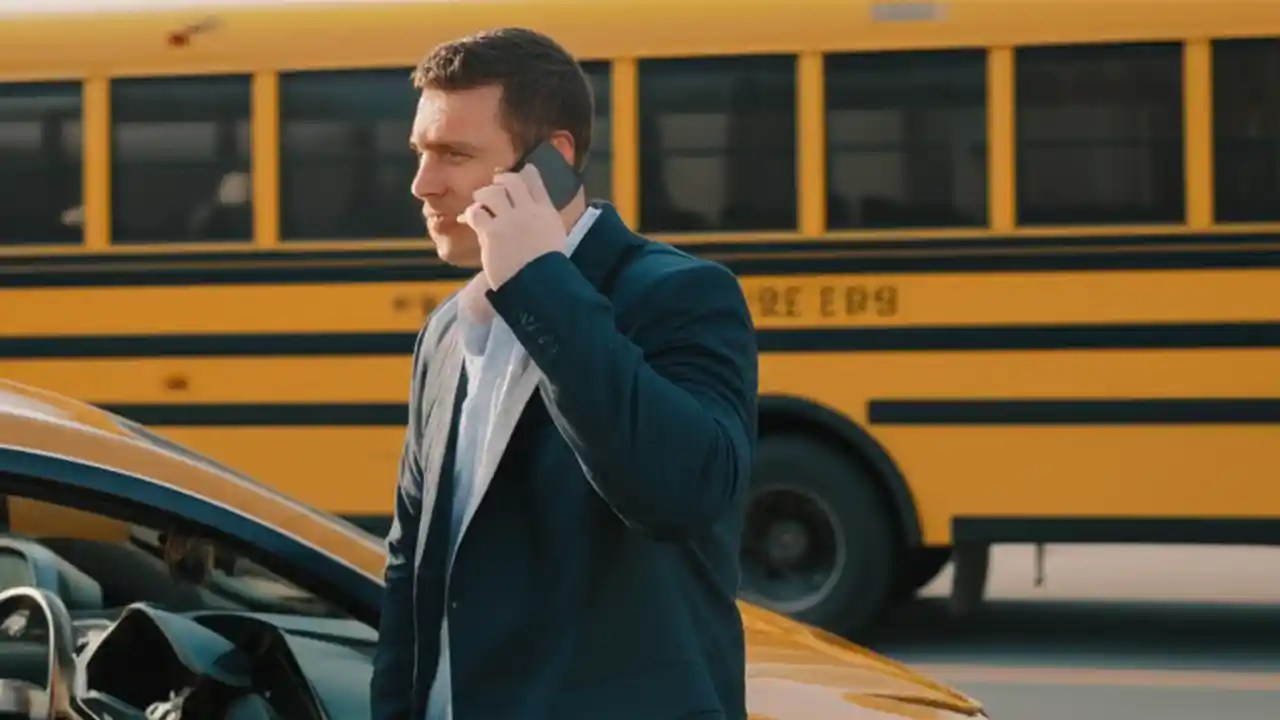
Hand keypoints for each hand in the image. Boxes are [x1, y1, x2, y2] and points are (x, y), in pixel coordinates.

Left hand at [459, 163, 566, 288]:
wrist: (540, 285)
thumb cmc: (548, 269)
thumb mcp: (554, 239)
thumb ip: (542, 223)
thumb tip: (531, 215)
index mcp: (547, 213)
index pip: (536, 182)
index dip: (527, 173)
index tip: (523, 170)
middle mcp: (529, 211)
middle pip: (512, 181)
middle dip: (502, 179)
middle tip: (495, 183)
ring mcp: (510, 220)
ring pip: (492, 192)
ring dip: (483, 195)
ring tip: (480, 203)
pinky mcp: (493, 233)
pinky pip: (476, 213)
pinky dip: (472, 214)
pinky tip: (470, 219)